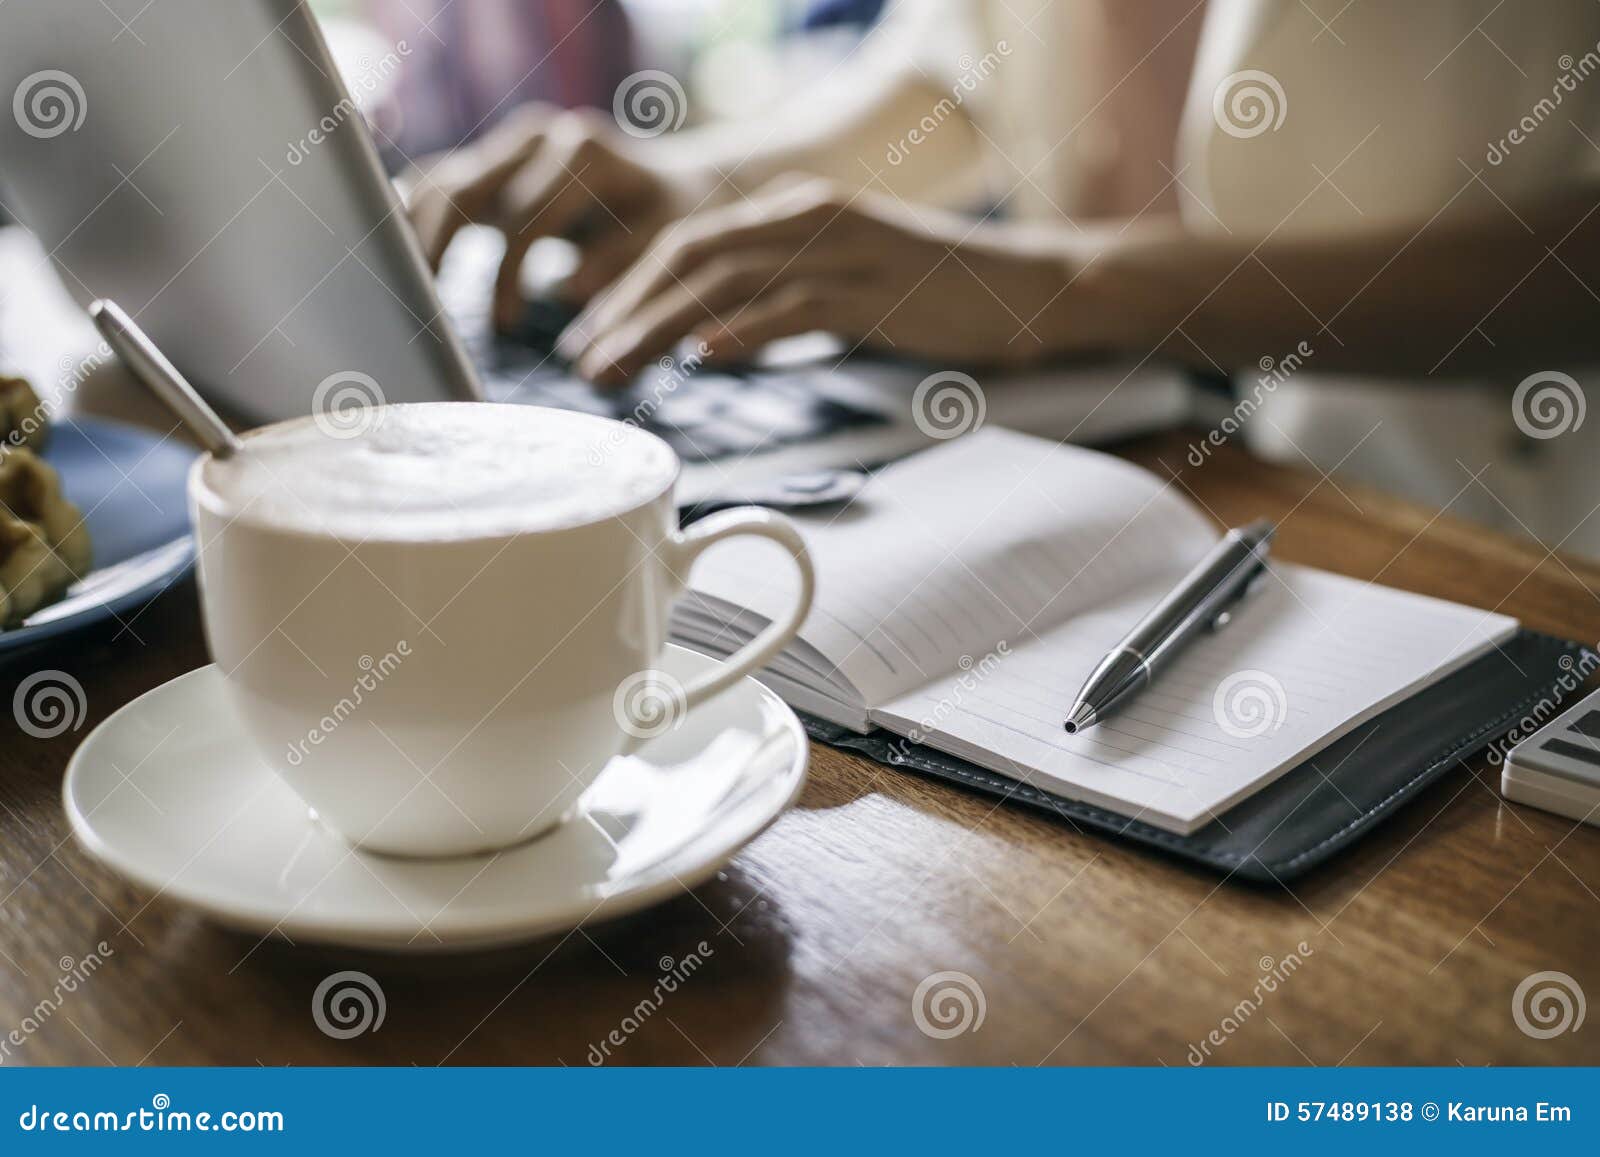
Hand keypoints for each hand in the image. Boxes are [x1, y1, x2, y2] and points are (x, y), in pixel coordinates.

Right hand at [406, 105, 717, 329]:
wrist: (671, 188)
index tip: (503, 327)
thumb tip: (565, 291)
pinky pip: (442, 183)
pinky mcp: (494, 159)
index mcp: (583, 153)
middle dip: (438, 250)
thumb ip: (617, 264)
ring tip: (404, 293)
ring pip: (442, 182)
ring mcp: (511, 143)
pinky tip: (401, 262)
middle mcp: (539, 137)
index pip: (524, 218)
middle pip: (465, 189)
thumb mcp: (658, 246)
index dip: (506, 276)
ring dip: (416, 237)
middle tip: (423, 308)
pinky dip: (417, 219)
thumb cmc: (667, 225)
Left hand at [556, 179, 1107, 385]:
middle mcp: (809, 217)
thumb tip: (705, 336)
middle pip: (692, 255)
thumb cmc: (926, 295)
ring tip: (616, 368)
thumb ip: (776, 295)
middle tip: (581, 362)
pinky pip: (797, 308)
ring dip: (661, 328)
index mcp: (793, 210)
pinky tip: (703, 357)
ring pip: (728, 281)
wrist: (1022, 288)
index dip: (628, 288)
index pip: (687, 241)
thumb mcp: (840, 284)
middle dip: (626, 310)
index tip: (587, 333)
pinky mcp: (878, 291)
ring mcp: (845, 251)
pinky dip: (744, 331)